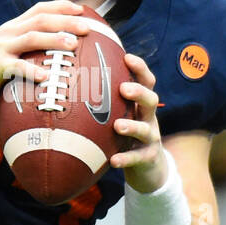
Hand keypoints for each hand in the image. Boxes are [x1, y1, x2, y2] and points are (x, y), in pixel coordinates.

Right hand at [0, 0, 90, 102]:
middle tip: (87, 28)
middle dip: (65, 22)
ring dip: (53, 39)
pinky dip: (31, 71)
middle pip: (40, 20)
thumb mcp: (9, 48)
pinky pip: (15, 67)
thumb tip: (56, 52)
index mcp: (14, 26)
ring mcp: (2, 47)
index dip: (60, 7)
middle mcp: (9, 32)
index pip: (39, 9)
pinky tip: (46, 76)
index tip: (81, 10)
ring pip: (31, 38)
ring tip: (73, 45)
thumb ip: (27, 47)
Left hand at [110, 52, 167, 192]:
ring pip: (146, 130)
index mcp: (141, 104)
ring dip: (132, 126)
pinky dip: (126, 158)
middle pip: (150, 100)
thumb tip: (74, 76)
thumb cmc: (126, 134)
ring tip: (118, 126)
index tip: (127, 57)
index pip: (146, 81)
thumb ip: (106, 100)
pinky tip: (113, 160)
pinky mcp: (148, 158)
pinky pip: (138, 157)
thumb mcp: (121, 114)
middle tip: (123, 88)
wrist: (148, 167)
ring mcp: (151, 138)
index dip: (139, 68)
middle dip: (139, 92)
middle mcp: (149, 118)